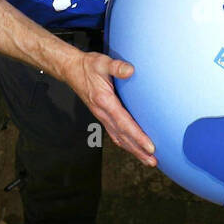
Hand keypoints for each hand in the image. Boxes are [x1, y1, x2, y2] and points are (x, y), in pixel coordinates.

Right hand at [63, 51, 156, 165]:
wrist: (71, 70)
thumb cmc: (87, 66)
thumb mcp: (102, 62)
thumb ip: (116, 67)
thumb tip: (130, 70)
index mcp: (104, 101)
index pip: (124, 123)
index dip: (138, 136)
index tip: (150, 147)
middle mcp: (102, 112)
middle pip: (122, 137)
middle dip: (138, 150)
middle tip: (152, 161)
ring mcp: (102, 116)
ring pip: (119, 138)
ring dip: (133, 150)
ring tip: (148, 159)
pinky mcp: (102, 116)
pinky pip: (115, 133)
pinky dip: (126, 143)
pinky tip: (133, 147)